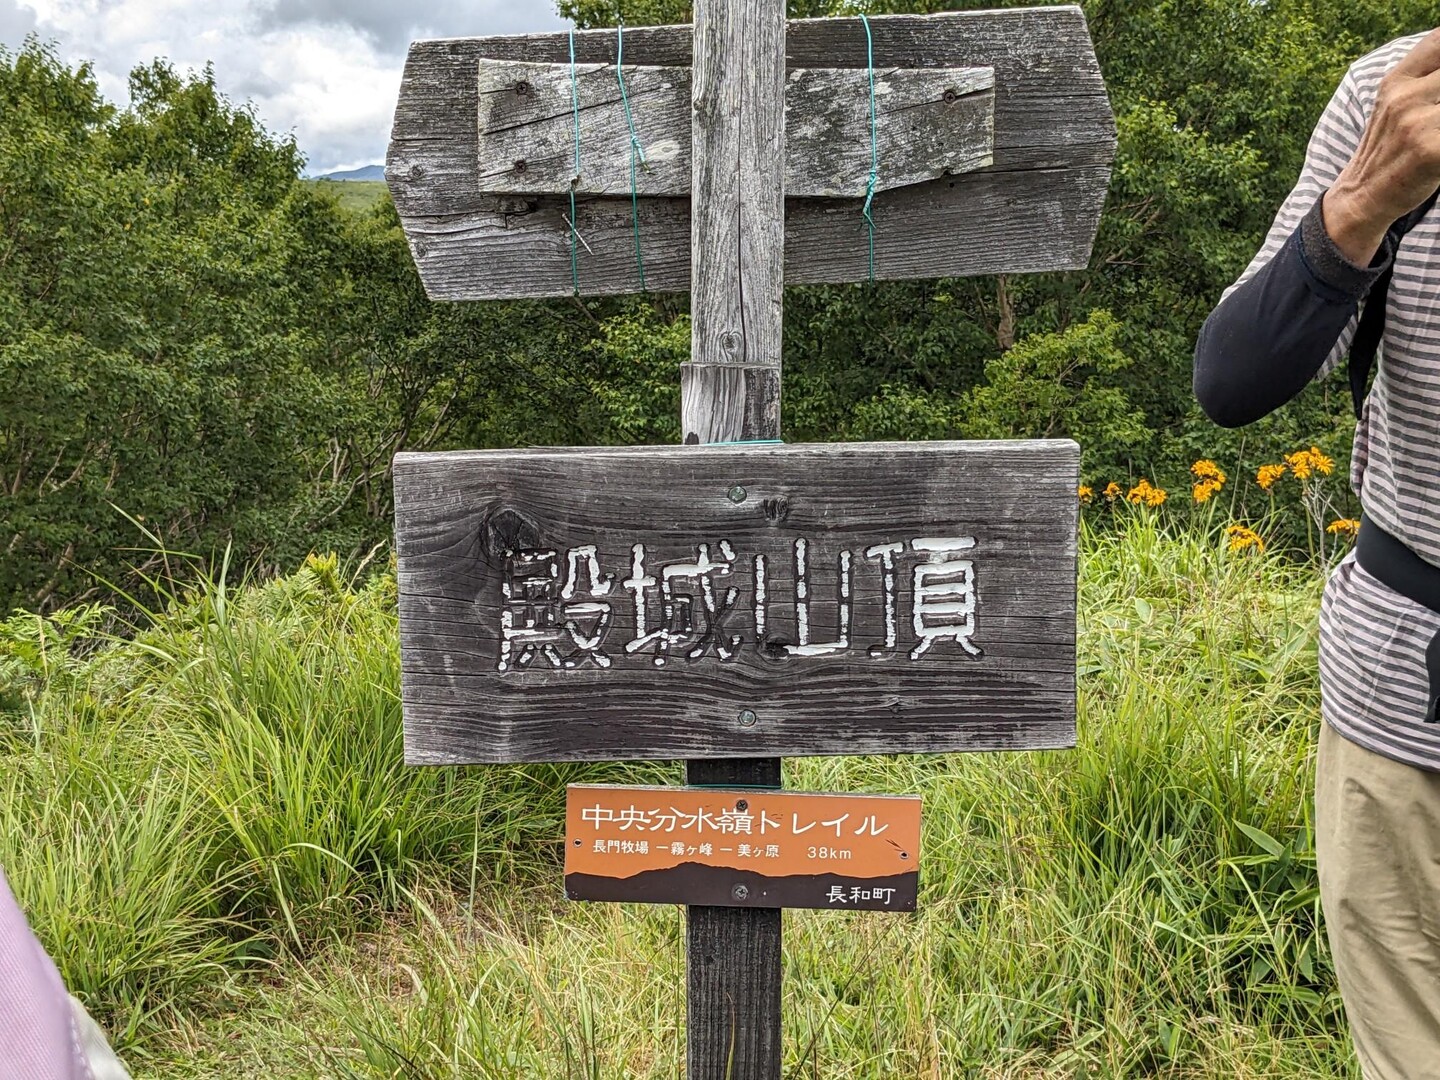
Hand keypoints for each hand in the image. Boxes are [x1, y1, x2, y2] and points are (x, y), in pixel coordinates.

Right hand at [1325, 28, 1439, 265]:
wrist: (1361, 197)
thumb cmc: (1392, 148)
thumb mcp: (1397, 102)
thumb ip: (1424, 75)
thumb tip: (1438, 71)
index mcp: (1396, 79)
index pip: (1439, 40)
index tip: (1438, 91)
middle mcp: (1404, 96)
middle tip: (1435, 116)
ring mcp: (1416, 123)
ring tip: (1435, 132)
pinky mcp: (1430, 150)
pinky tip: (1438, 156)